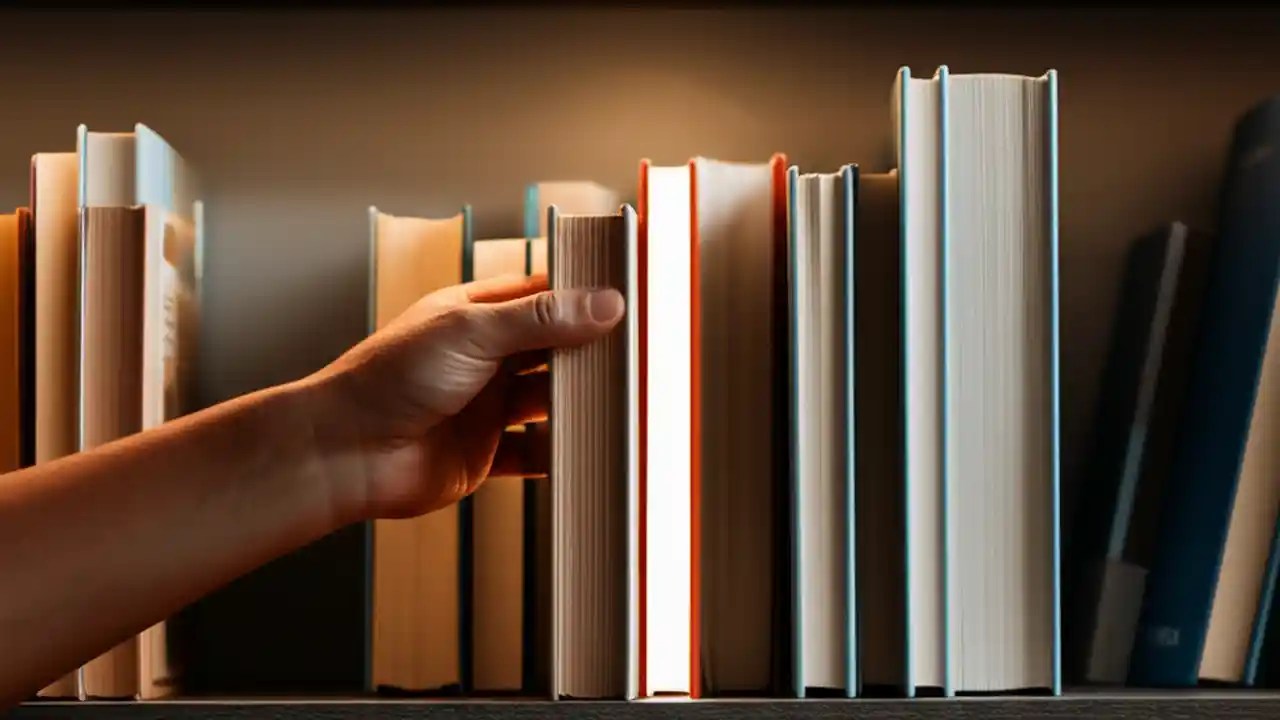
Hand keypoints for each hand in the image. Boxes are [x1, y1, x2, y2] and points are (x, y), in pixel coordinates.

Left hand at [304, 273, 623, 520]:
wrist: (344, 455)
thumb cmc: (390, 379)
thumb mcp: (472, 333)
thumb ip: (541, 319)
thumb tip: (606, 302)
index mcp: (477, 315)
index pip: (545, 296)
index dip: (587, 297)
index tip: (633, 298)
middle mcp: (485, 359)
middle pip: (555, 350)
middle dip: (593, 354)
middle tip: (643, 355)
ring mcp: (487, 407)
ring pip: (551, 401)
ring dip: (583, 404)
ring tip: (626, 403)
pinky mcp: (487, 454)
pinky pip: (537, 453)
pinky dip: (564, 453)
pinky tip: (592, 452)